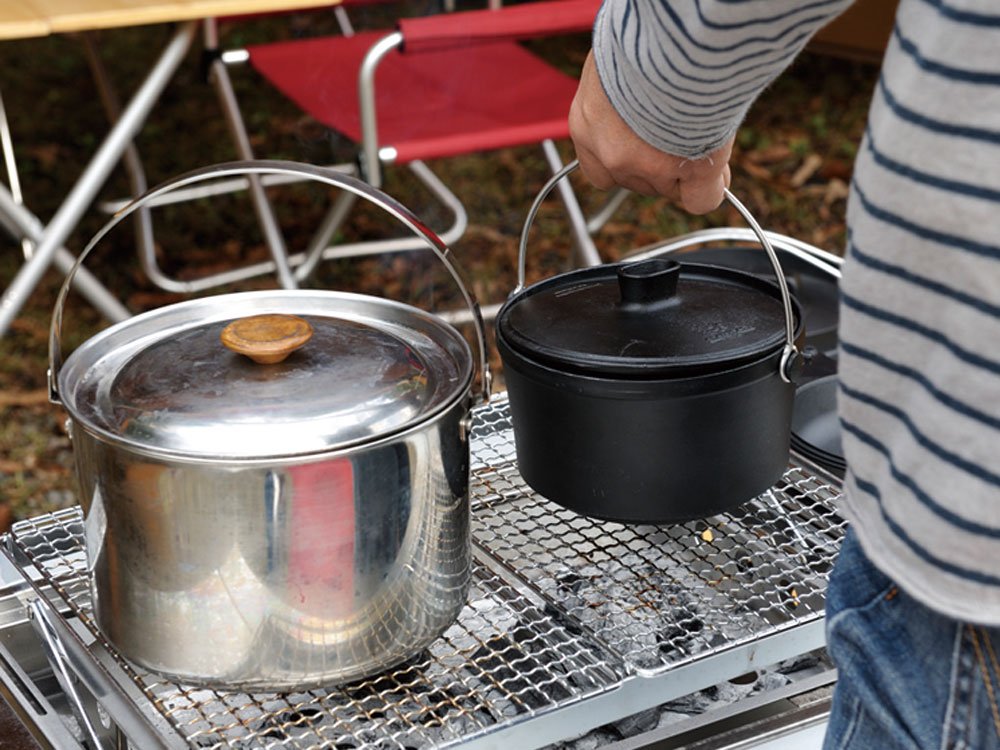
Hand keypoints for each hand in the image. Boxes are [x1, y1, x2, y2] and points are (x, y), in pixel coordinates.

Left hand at [569, 51, 732, 214]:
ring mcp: (649, 168)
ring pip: (669, 188)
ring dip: (687, 168)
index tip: (647, 141)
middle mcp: (611, 154)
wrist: (672, 39)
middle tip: (681, 132)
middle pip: (637, 181)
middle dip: (659, 165)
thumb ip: (619, 95)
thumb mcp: (614, 64)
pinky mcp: (689, 172)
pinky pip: (701, 200)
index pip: (601, 166)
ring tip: (702, 130)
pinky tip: (717, 173)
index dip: (628, 158)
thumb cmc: (640, 40)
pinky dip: (711, 189)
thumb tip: (639, 99)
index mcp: (587, 126)